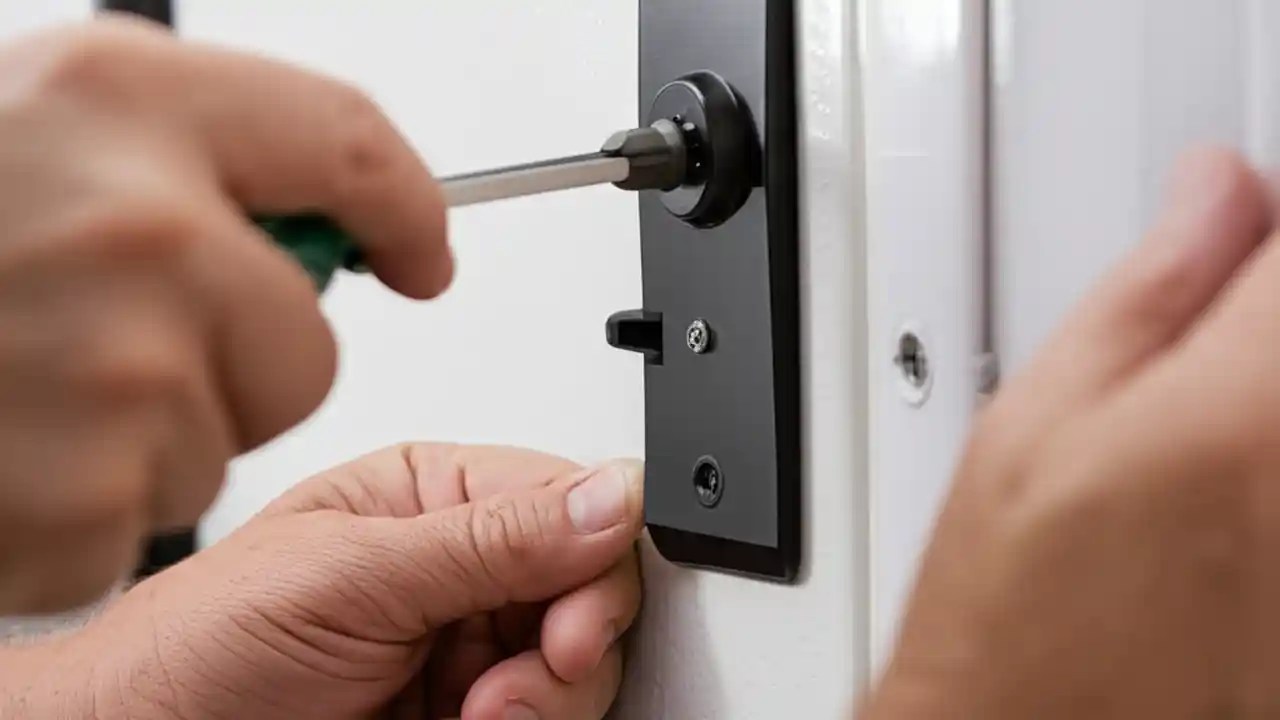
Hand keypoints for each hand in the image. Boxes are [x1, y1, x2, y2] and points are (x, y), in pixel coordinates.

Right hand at [0, 18, 449, 612]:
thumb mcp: (39, 121)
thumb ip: (194, 154)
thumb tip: (344, 221)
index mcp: (127, 99)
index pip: (352, 147)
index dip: (406, 211)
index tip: (419, 256)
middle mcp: (138, 227)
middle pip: (306, 346)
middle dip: (237, 364)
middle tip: (105, 341)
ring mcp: (111, 371)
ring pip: (228, 442)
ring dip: (148, 435)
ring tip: (21, 385)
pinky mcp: (73, 499)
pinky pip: (147, 518)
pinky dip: (86, 508)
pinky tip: (2, 452)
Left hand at [4, 444, 642, 718]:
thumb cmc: (202, 647)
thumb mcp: (352, 574)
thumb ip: (492, 537)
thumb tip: (615, 494)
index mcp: (435, 497)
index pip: (572, 505)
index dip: (597, 562)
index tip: (575, 624)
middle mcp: (462, 568)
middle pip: (588, 589)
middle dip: (568, 644)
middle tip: (518, 684)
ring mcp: (466, 647)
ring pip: (577, 664)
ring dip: (546, 698)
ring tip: (478, 714)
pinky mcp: (464, 712)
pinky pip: (544, 714)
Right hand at [863, 148, 1279, 717]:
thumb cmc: (1011, 608)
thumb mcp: (1038, 418)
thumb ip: (1147, 292)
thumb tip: (1213, 197)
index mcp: (1249, 408)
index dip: (1267, 224)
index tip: (1244, 229)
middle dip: (1258, 322)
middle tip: (1217, 340)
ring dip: (1259, 388)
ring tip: (1201, 437)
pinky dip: (1263, 459)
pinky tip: (1221, 502)